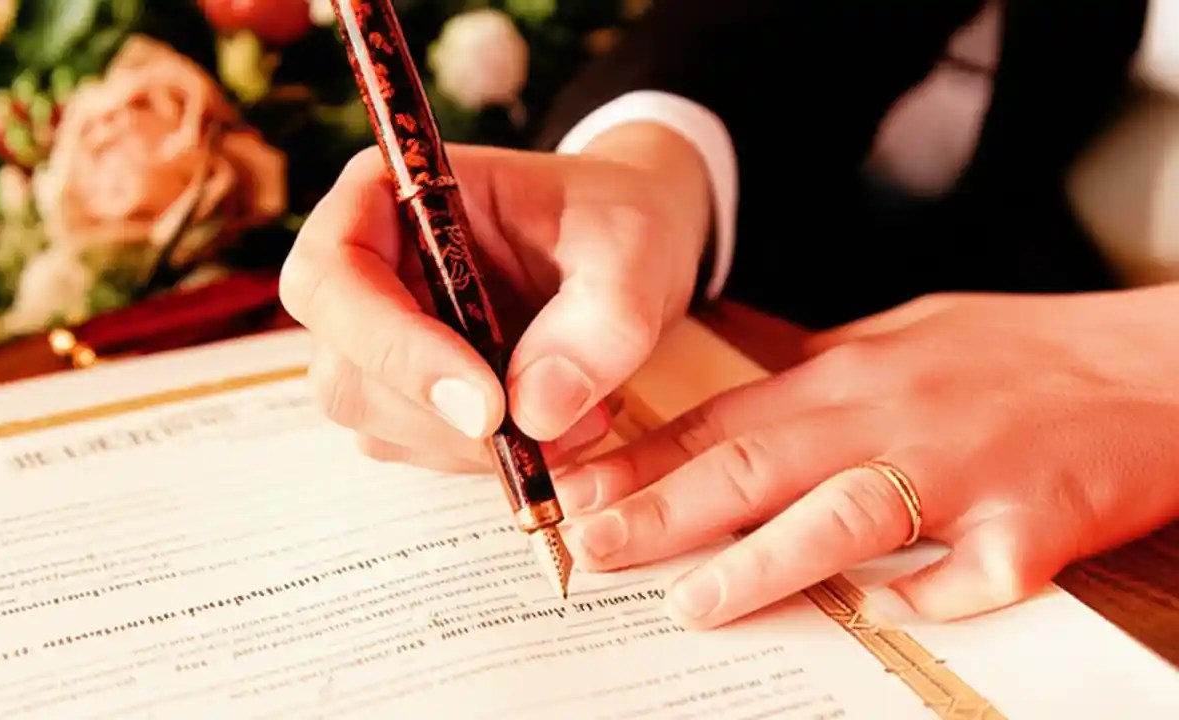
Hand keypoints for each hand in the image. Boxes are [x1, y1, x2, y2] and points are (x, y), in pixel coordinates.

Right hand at [279, 123, 712, 470]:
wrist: (627, 252)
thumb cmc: (615, 225)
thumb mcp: (634, 254)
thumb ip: (600, 323)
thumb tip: (534, 411)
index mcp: (387, 194)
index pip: (331, 276)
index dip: (393, 347)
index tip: (486, 402)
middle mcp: (363, 267)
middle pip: (344, 368)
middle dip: (443, 415)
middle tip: (552, 425)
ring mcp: (376, 337)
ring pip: (378, 423)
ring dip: (474, 445)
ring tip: (579, 419)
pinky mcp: (405, 393)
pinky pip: (418, 448)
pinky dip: (486, 457)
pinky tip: (553, 430)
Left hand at [556, 287, 1178, 627]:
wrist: (1157, 359)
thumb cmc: (1025, 351)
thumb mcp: (908, 337)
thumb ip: (825, 375)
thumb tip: (752, 408)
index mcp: (854, 372)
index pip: (726, 417)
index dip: (645, 458)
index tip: (578, 490)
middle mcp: (895, 414)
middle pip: (759, 461)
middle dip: (665, 508)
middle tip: (591, 544)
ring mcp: (964, 468)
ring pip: (845, 513)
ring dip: (762, 559)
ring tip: (692, 601)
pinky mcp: (1036, 521)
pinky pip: (972, 575)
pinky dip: (931, 602)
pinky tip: (890, 621)